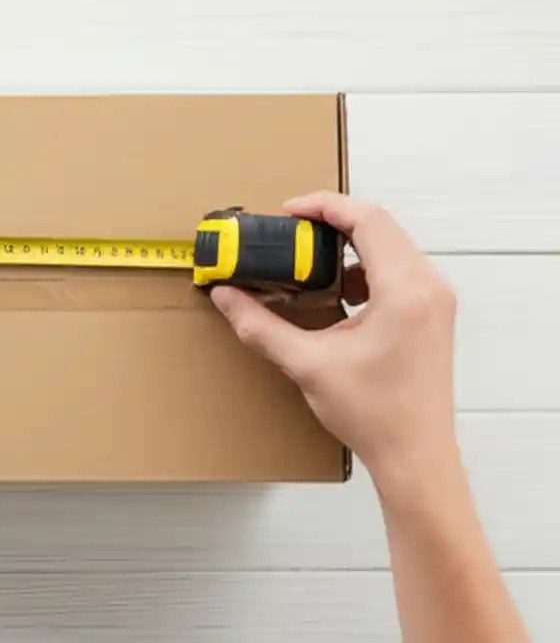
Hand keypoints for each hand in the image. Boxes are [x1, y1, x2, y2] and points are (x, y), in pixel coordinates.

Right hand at [209, 192, 457, 487]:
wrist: (415, 455)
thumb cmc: (375, 414)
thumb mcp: (307, 364)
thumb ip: (260, 326)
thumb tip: (226, 297)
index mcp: (405, 290)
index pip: (368, 220)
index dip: (324, 206)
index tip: (288, 211)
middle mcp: (428, 287)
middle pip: (380, 226)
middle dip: (331, 222)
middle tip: (291, 231)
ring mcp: (434, 300)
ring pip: (390, 246)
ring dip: (348, 244)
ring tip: (308, 258)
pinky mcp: (431, 315)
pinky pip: (398, 270)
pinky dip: (364, 267)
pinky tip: (334, 289)